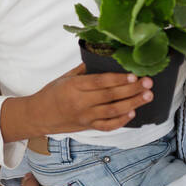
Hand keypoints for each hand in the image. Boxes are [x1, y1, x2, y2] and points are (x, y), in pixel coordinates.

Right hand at [30, 63, 154, 133]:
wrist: (38, 115)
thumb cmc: (51, 93)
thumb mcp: (65, 77)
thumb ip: (85, 69)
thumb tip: (105, 59)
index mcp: (74, 86)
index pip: (100, 82)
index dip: (119, 79)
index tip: (134, 75)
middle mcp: (80, 102)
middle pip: (110, 96)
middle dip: (132, 89)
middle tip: (148, 83)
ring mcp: (84, 116)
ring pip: (112, 111)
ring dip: (132, 103)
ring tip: (147, 96)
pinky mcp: (87, 126)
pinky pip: (107, 126)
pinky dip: (121, 120)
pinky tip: (132, 112)